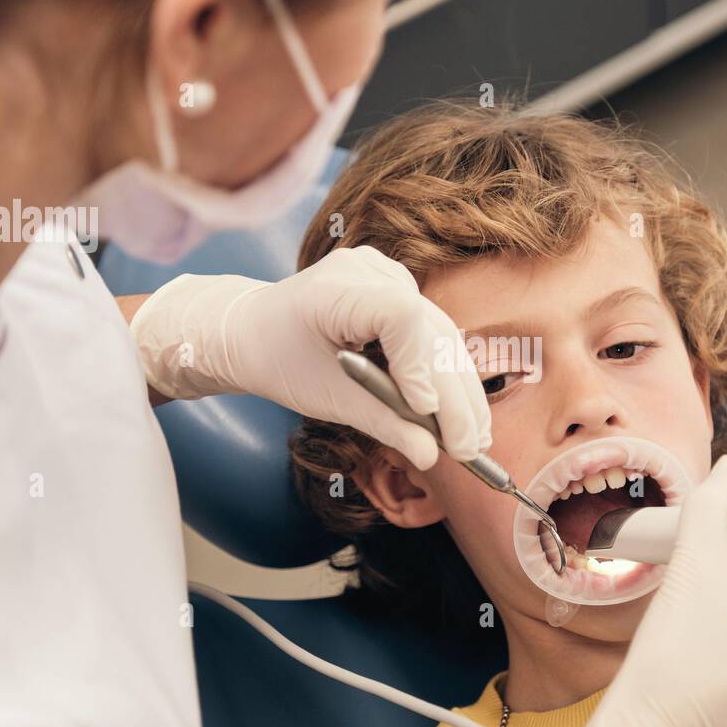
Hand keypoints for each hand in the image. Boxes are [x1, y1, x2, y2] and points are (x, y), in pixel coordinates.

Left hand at [128, 246, 491, 468]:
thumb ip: (381, 421)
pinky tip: (464, 415)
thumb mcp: (325, 397)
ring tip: (475, 440)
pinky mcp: (400, 290)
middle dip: (454, 397)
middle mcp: (372, 271)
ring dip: (461, 392)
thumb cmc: (278, 359)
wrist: (251, 329)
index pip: (401, 317)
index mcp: (340, 286)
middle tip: (469, 449)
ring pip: (443, 337)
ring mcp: (390, 276)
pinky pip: (434, 335)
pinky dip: (447, 377)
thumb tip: (429, 455)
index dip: (419, 365)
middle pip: (433, 333)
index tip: (423, 412)